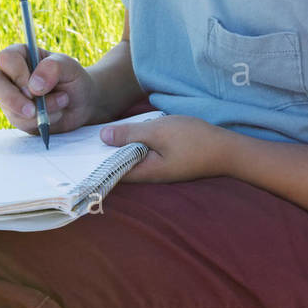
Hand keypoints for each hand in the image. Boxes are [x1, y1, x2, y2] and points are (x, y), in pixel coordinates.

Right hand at [0, 45, 98, 134]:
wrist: (82, 102)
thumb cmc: (73, 78)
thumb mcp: (70, 67)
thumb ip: (53, 68)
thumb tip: (33, 86)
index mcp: (20, 55)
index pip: (6, 59)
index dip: (18, 73)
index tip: (36, 86)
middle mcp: (10, 75)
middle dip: (12, 99)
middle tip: (32, 110)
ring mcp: (10, 96)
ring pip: (8, 107)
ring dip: (39, 111)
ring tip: (62, 102)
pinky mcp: (16, 115)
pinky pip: (19, 122)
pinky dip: (40, 121)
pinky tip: (57, 114)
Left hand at [100, 115, 233, 182]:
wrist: (228, 150)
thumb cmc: (194, 140)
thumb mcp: (158, 131)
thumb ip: (130, 134)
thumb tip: (103, 137)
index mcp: (144, 173)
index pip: (110, 172)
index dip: (94, 161)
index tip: (79, 147)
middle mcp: (150, 176)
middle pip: (119, 166)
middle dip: (104, 153)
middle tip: (87, 136)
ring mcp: (160, 170)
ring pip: (132, 160)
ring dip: (120, 148)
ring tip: (103, 132)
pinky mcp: (168, 162)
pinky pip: (144, 155)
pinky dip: (134, 145)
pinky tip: (130, 133)